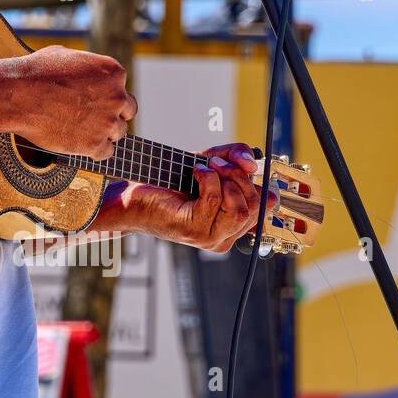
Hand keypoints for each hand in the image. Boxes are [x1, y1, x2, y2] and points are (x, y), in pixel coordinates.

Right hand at [13, 45, 136, 159]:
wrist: (19, 95)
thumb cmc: (37, 72)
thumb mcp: (67, 56)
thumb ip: (87, 67)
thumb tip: (88, 74)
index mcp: (114, 72)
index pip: (121, 89)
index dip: (107, 96)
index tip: (91, 101)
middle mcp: (117, 96)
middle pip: (126, 111)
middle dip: (111, 114)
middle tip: (92, 118)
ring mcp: (108, 122)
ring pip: (118, 133)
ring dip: (103, 133)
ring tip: (80, 130)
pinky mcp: (95, 144)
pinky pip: (106, 152)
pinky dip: (95, 150)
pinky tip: (80, 143)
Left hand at [114, 143, 275, 252]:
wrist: (133, 197)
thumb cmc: (168, 184)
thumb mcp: (210, 166)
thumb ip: (234, 159)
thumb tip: (252, 162)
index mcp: (231, 227)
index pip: (264, 206)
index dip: (256, 179)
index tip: (240, 165)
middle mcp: (223, 238)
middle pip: (256, 207)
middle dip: (240, 177)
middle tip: (218, 163)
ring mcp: (208, 238)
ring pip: (239, 208)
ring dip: (225, 178)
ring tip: (206, 167)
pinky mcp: (192, 230)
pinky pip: (215, 200)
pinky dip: (208, 179)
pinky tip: (195, 173)